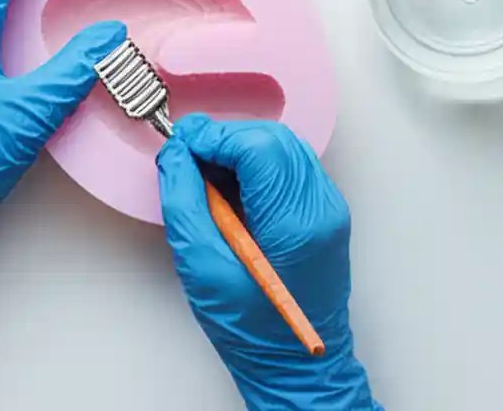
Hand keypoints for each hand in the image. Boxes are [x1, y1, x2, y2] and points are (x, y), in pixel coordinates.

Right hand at [157, 114, 381, 409]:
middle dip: (225, 139)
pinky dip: (256, 164)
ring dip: (239, 149)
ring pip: (282, 147)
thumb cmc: (251, 330)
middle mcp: (321, 209)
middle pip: (272, 139)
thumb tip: (175, 155)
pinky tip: (231, 188)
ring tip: (206, 176)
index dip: (214, 137)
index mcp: (294, 225)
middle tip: (187, 159)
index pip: (258, 148)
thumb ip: (185, 204)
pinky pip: (289, 166)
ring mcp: (328, 208)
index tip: (181, 146)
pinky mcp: (323, 212)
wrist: (296, 365)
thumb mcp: (202, 269)